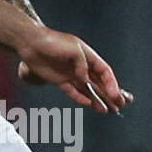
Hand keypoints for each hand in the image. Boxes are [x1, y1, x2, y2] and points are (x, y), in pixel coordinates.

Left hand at [16, 27, 132, 112]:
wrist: (30, 43)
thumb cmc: (52, 41)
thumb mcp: (74, 49)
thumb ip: (82, 65)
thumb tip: (86, 79)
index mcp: (87, 55)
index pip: (104, 72)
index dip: (112, 84)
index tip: (116, 95)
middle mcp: (81, 66)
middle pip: (99, 83)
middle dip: (110, 94)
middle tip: (121, 105)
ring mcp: (70, 74)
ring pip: (88, 89)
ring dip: (98, 99)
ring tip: (108, 110)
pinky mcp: (59, 80)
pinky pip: (73, 91)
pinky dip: (81, 98)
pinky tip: (89, 104)